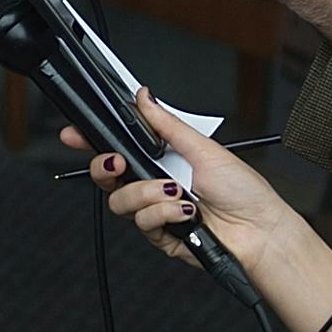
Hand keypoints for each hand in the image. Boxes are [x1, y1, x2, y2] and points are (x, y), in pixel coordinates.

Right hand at [77, 92, 331, 331]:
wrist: (258, 231)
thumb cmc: (243, 191)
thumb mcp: (203, 148)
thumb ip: (166, 124)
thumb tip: (144, 97)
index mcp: (162, 158)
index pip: (117, 146)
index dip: (91, 140)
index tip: (73, 133)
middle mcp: (154, 184)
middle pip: (107, 176)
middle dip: (105, 167)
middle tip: (117, 161)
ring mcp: (155, 210)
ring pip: (121, 201)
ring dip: (148, 195)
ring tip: (177, 194)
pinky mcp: (160, 235)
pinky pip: (142, 222)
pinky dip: (164, 214)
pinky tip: (186, 213)